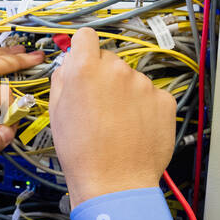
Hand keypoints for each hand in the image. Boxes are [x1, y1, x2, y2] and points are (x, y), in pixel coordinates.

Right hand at [48, 27, 175, 207]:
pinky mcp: (164, 100)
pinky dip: (144, 108)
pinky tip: (133, 128)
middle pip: (110, 60)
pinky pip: (151, 95)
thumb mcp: (55, 112)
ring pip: (131, 79)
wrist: (114, 183)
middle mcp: (117, 70)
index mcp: (85, 69)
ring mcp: (143, 84)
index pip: (86, 36)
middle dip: (103, 77)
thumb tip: (69, 66)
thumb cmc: (82, 154)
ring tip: (116, 123)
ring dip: (125, 94)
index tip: (84, 58)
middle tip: (98, 105)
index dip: (83, 49)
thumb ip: (62, 79)